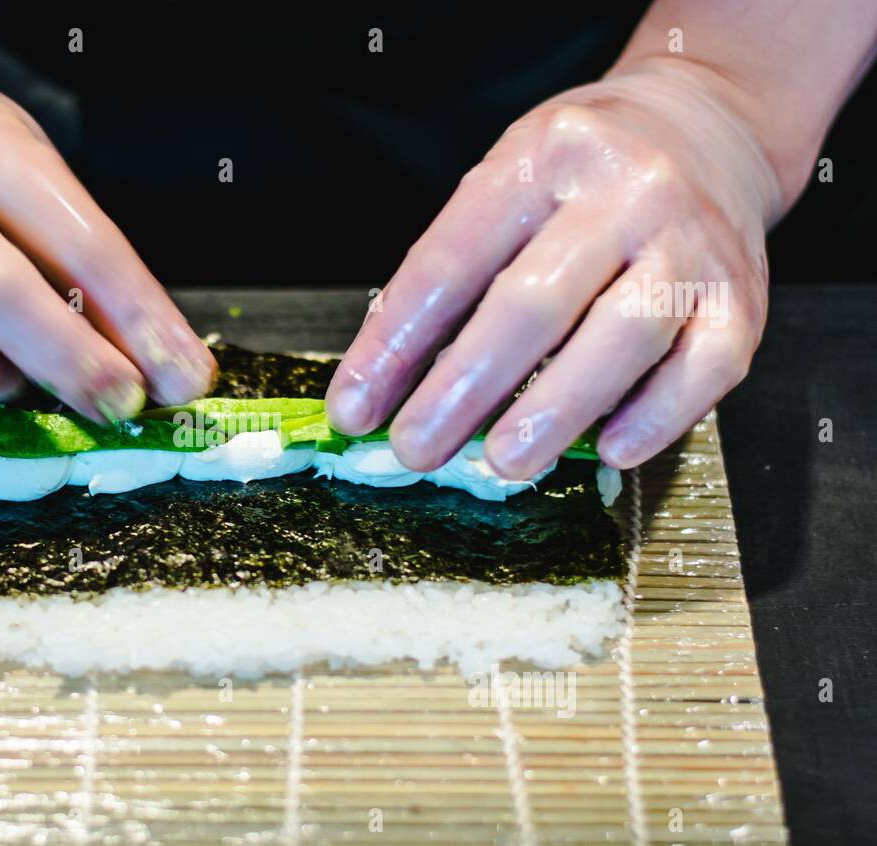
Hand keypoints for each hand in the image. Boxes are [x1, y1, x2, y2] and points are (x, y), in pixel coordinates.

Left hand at [325, 58, 782, 475]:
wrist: (710, 129)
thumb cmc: (582, 179)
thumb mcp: (505, 190)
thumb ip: (450, 281)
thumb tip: (379, 390)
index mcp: (541, 158)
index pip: (451, 261)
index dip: (395, 343)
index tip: (355, 408)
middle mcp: (623, 193)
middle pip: (532, 304)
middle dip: (463, 389)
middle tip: (417, 449)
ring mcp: (692, 244)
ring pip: (621, 337)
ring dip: (554, 413)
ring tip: (500, 463)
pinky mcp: (743, 299)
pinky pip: (703, 370)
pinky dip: (654, 419)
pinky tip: (609, 451)